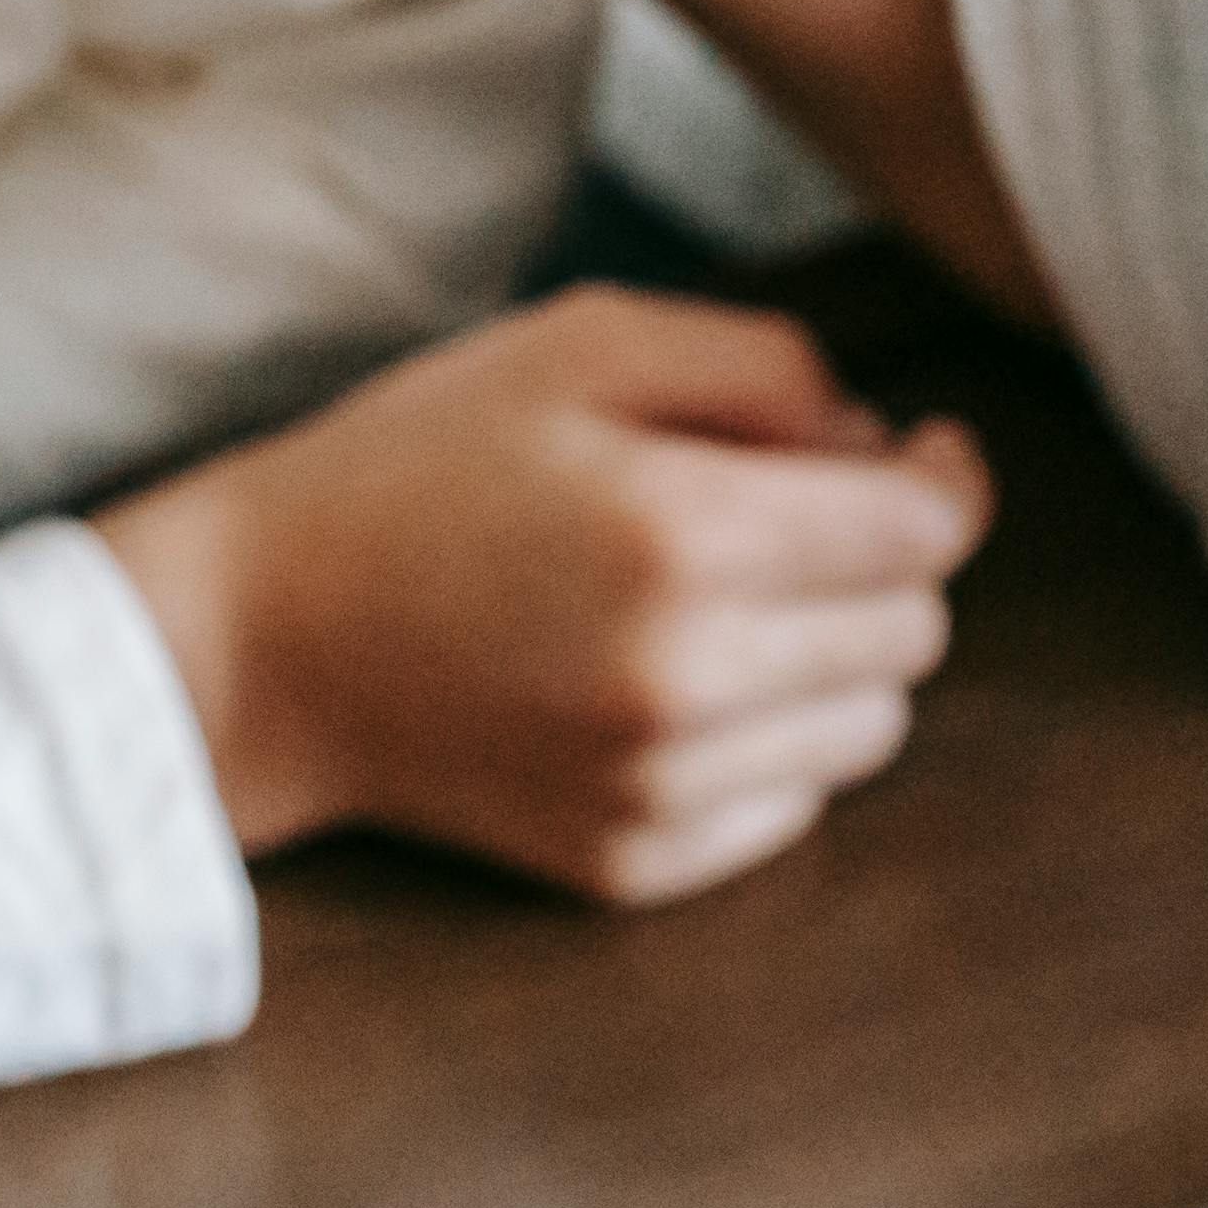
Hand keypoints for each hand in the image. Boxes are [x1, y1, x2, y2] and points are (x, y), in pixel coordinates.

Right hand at [93, 285, 991, 905]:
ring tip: (730, 598)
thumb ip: (768, 368)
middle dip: (882, 561)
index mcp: (685, 535)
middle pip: (914, 634)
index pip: (925, 533)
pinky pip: (790, 807)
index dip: (946, 480)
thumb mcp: (587, 342)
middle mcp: (688, 681)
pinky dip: (769, 741)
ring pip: (868, 729)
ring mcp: (658, 789)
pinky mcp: (630, 865)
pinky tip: (676, 680)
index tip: (919, 451)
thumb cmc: (423, 465)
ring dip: (835, 656)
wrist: (261, 639)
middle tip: (794, 512)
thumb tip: (885, 447)